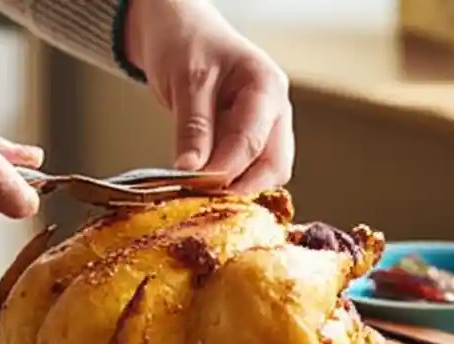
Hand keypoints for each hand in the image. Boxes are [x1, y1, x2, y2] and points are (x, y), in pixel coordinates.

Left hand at [125, 0, 292, 192]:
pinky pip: (247, 169)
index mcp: (266, 88)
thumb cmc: (187, 43)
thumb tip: (191, 172)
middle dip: (240, 188)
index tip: (197, 190)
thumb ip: (193, 128)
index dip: (225, 172)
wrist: (180, 29)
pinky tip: (203, 188)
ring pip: (263, 173)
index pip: (251, 142)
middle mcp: (274, 111)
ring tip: (200, 197)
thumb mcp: (187, 81)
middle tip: (204, 204)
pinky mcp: (249, 139)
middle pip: (272, 166)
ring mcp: (265, 127)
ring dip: (235, 188)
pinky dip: (228, 182)